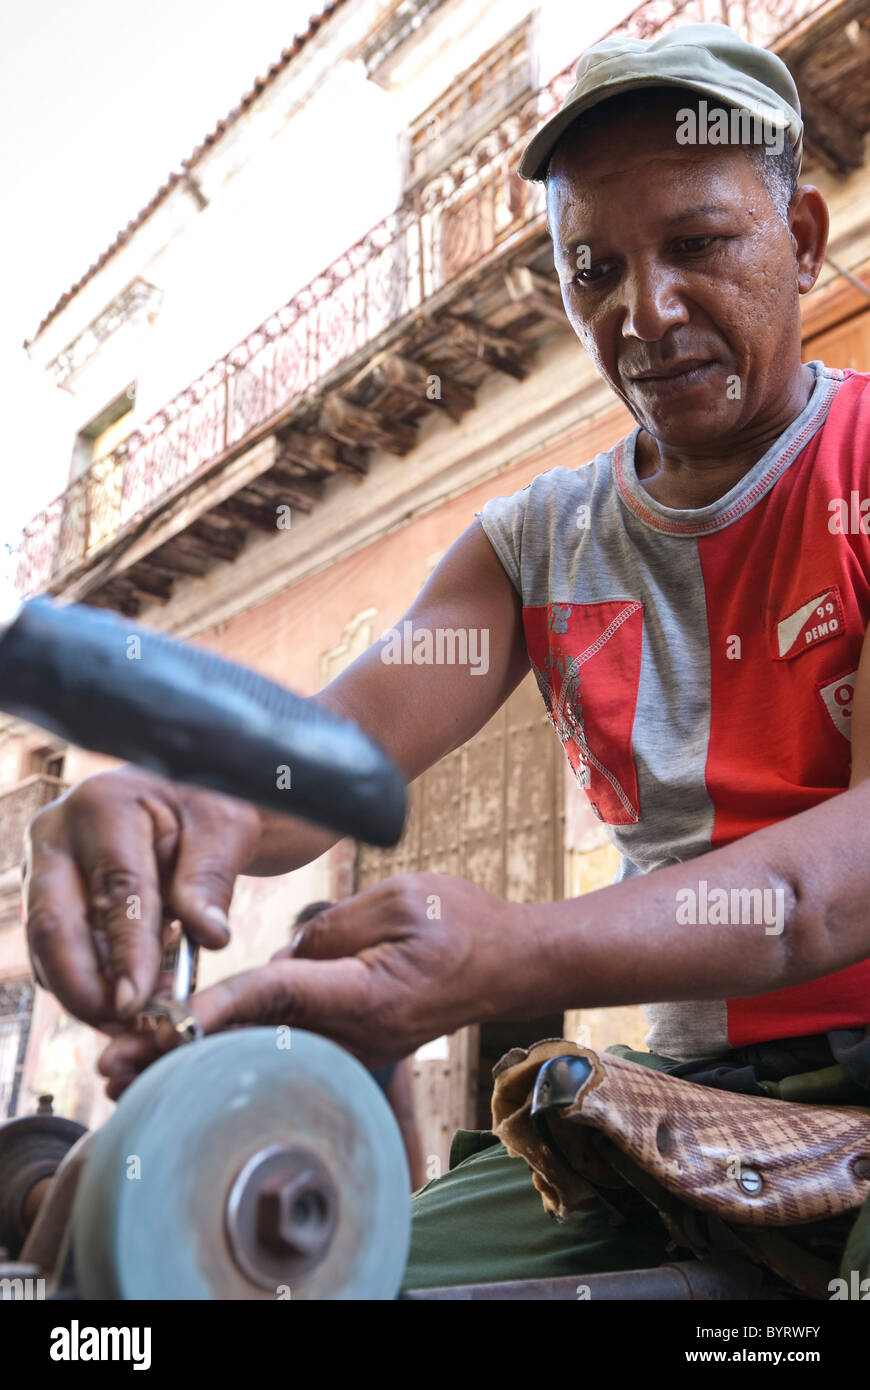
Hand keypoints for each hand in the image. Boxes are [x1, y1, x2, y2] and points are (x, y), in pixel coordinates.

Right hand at [23, 767, 263, 1028]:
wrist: (186, 801)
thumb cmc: (207, 807)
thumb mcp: (224, 829)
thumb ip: (211, 880)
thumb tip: (211, 937)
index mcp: (103, 805)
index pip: (114, 888)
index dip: (126, 951)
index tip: (138, 1001)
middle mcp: (56, 834)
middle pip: (53, 923)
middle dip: (83, 986)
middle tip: (124, 1026)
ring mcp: (42, 867)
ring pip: (48, 947)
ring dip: (88, 993)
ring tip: (138, 1022)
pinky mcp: (45, 898)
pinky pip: (58, 952)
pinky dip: (90, 984)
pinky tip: (130, 1004)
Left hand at [97, 874, 533, 1098]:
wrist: (507, 961)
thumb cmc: (460, 922)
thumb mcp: (398, 900)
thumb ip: (330, 929)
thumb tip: (281, 958)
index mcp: (367, 993)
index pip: (277, 996)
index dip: (217, 1007)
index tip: (165, 1020)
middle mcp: (355, 1032)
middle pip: (254, 1043)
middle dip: (182, 1053)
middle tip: (115, 1064)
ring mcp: (353, 1044)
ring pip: (263, 1052)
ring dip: (194, 1059)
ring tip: (127, 1068)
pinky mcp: (351, 1041)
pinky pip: (283, 1044)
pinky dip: (229, 1049)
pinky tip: (185, 1052)